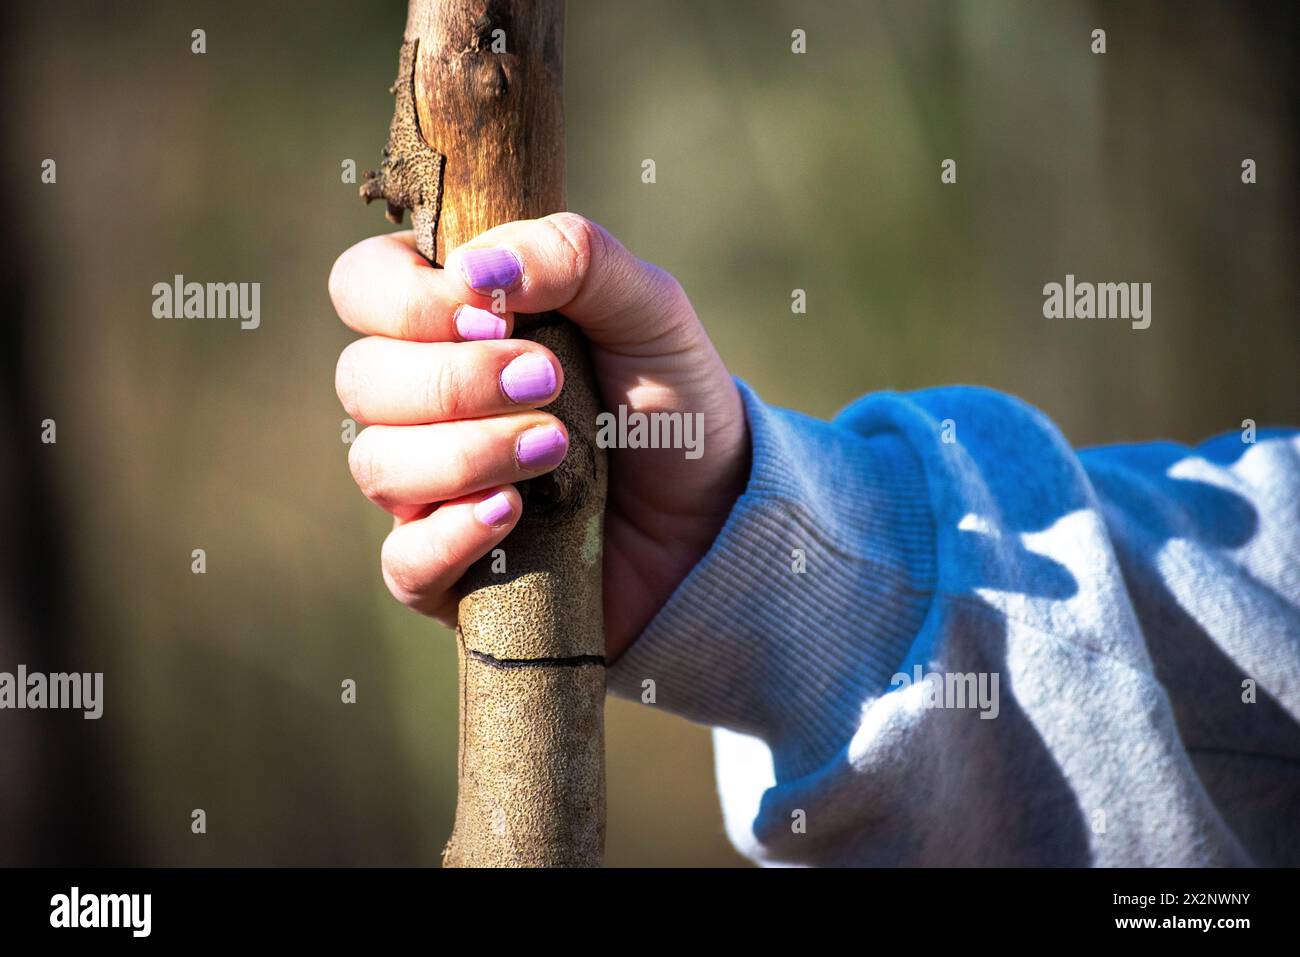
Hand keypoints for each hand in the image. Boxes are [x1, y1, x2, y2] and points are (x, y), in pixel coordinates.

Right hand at [329, 213, 747, 660]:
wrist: (714, 518)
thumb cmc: (672, 403)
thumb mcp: (648, 310)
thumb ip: (574, 258)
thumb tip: (474, 265)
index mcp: (452, 322)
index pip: (364, 286)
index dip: (408, 299)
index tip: (493, 315)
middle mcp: (424, 403)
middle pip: (361, 378)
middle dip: (452, 379)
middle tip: (547, 381)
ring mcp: (428, 489)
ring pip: (377, 465)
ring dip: (465, 452)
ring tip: (556, 447)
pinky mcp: (447, 570)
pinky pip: (403, 561)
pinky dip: (452, 534)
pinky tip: (514, 513)